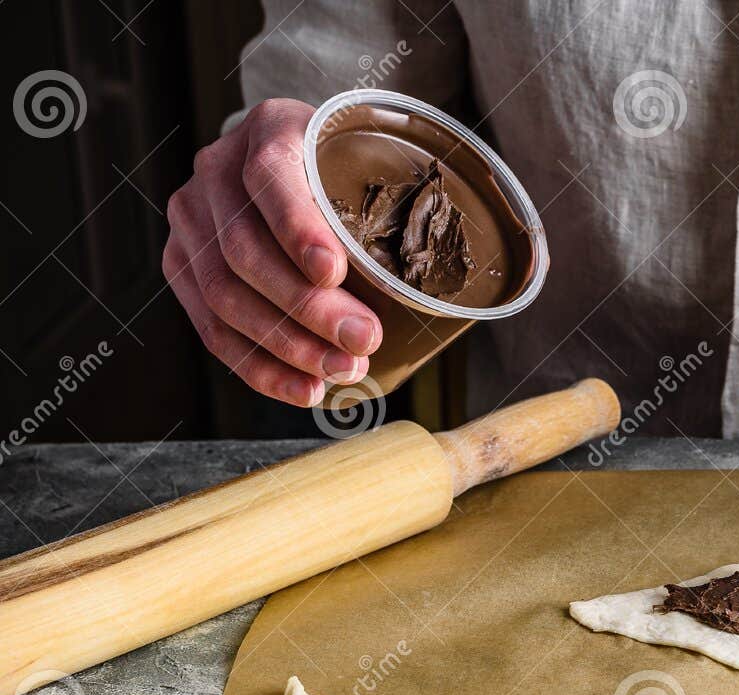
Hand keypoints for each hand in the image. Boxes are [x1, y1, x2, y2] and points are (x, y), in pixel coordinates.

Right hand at [163, 99, 381, 405]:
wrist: (295, 163)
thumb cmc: (347, 175)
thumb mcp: (370, 168)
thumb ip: (385, 206)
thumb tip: (425, 286)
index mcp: (270, 132)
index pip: (270, 178)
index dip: (298, 229)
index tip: (335, 272)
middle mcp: (218, 171)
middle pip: (245, 250)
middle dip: (308, 307)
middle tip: (364, 341)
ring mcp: (193, 220)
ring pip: (225, 296)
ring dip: (288, 346)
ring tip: (342, 370)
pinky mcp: (183, 265)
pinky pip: (213, 328)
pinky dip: (261, 367)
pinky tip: (304, 388)